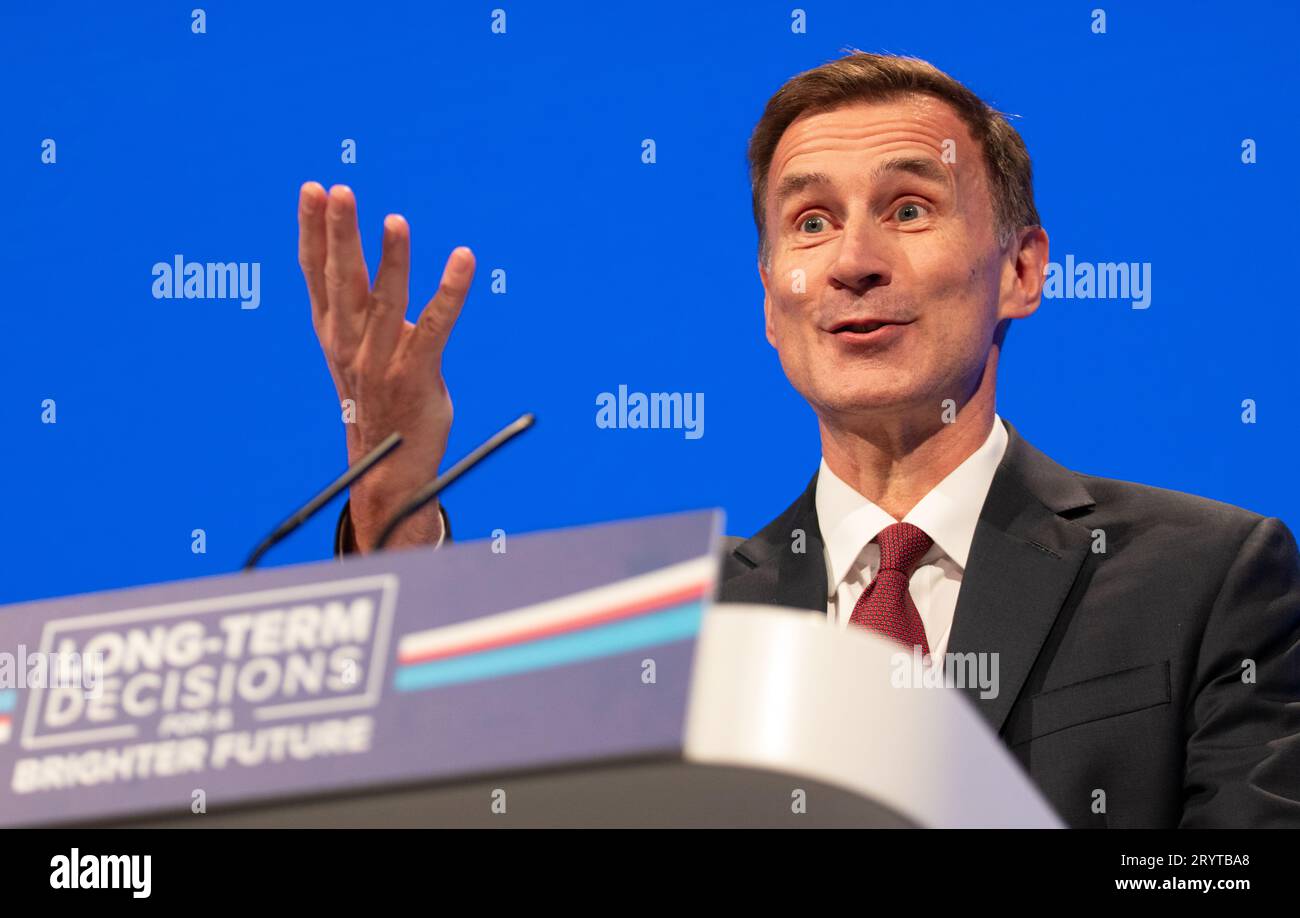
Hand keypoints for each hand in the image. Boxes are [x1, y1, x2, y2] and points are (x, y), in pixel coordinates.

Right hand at [297, 182, 474, 551]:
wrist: (386, 469)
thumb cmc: (377, 400)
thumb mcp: (355, 351)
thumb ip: (355, 308)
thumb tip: (355, 258)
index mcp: (331, 333)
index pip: (316, 273)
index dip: (313, 230)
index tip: (313, 190)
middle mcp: (349, 344)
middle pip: (340, 279)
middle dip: (339, 232)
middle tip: (337, 189)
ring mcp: (381, 361)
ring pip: (385, 301)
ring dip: (392, 259)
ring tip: (396, 220)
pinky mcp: (416, 374)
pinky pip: (436, 327)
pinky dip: (451, 292)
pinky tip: (463, 259)